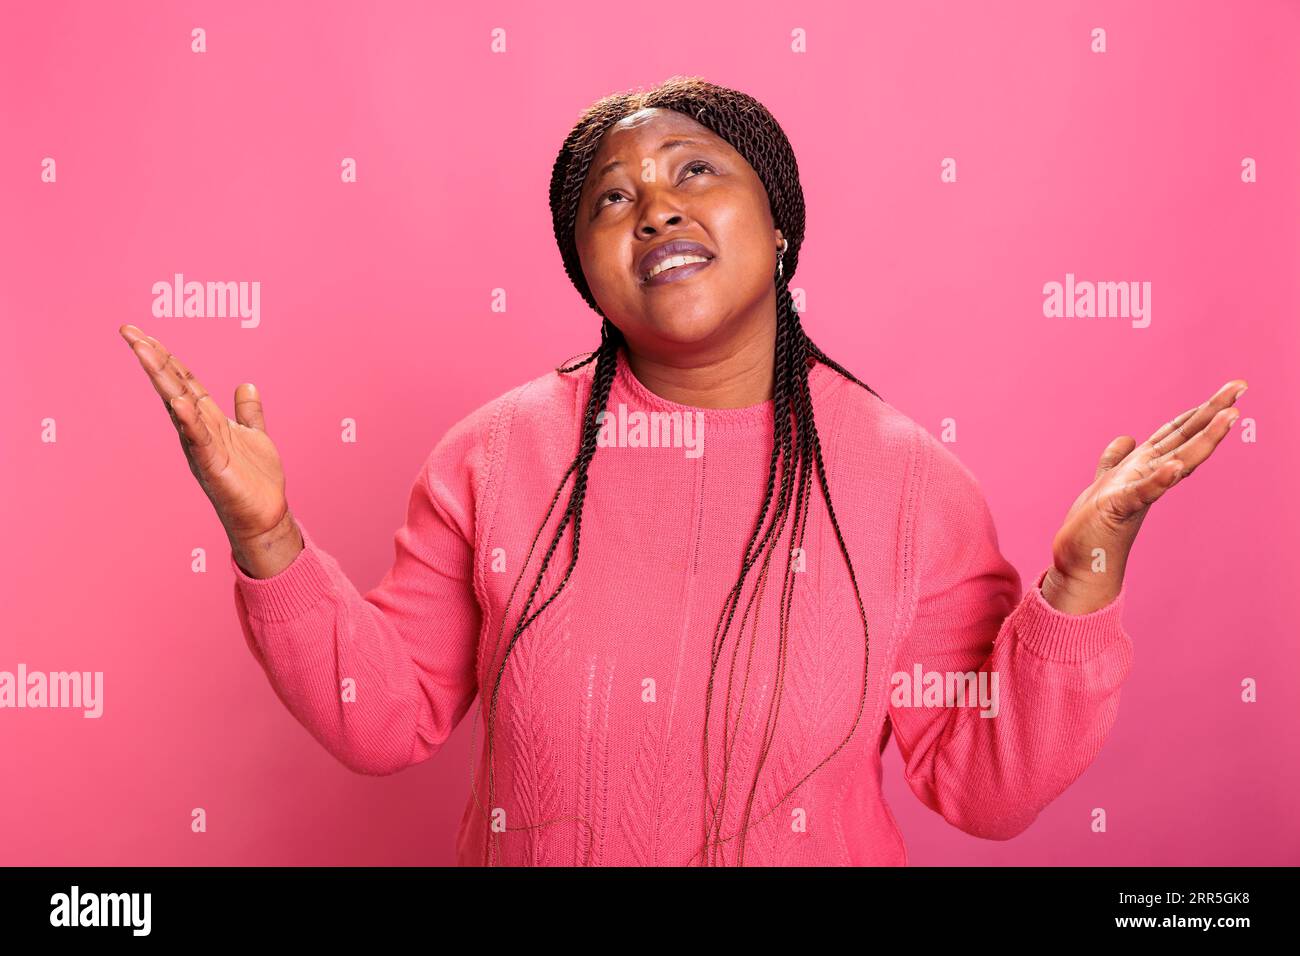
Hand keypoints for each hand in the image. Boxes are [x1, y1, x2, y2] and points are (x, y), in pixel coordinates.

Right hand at [118, 324, 299, 567]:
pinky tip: (178, 400)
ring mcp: (202, 447)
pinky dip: (188, 420)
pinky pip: (198, 439)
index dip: (166, 357)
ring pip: (178, 406)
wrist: (264, 516)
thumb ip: (248, 411)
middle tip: (130, 332)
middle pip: (173, 387)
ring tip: (144, 350)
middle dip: (153, 359)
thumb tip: (246, 383)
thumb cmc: (255, 480)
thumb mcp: (255, 435)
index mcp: (207, 420)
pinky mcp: (213, 466)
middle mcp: (198, 430)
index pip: (183, 382)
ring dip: (162, 378)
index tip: (143, 334)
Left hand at [1043, 378, 1247, 613]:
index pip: (1178, 433)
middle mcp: (1149, 476)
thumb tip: (1127, 438)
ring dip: (1201, 441)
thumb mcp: (1106, 481)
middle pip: (1185, 439)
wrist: (1081, 560)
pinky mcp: (1119, 509)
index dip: (1200, 411)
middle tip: (1241, 387)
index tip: (1229, 390)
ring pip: (1176, 462)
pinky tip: (1175, 466)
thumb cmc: (1095, 524)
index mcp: (1145, 466)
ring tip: (1227, 416)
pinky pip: (1143, 492)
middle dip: (1212, 413)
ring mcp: (1138, 493)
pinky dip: (1159, 479)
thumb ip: (1116, 459)